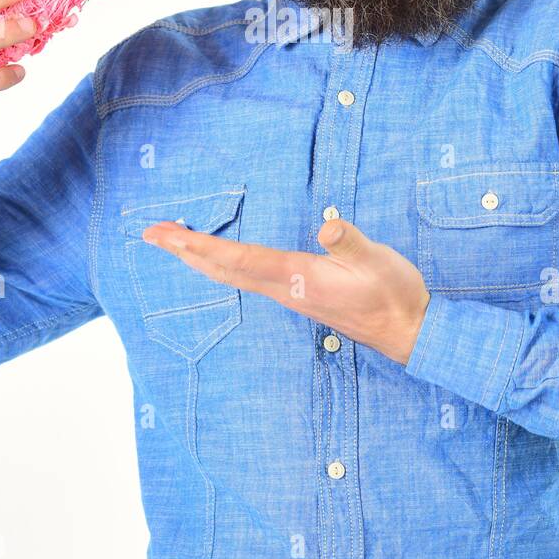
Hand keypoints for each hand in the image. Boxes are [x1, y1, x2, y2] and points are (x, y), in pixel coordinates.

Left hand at [141, 216, 431, 363]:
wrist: (408, 331)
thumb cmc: (393, 294)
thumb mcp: (377, 261)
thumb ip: (351, 242)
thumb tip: (327, 226)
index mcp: (296, 277)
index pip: (236, 258)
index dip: (198, 245)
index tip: (165, 235)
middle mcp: (284, 288)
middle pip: (223, 269)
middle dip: (184, 250)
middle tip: (150, 233)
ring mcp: (290, 294)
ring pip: (232, 274)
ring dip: (200, 257)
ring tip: (175, 242)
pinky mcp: (299, 294)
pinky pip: (248, 276)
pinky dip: (223, 263)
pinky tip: (220, 260)